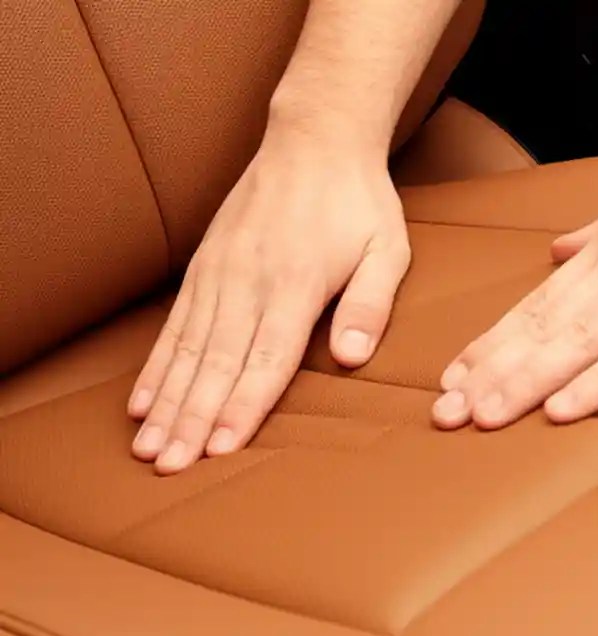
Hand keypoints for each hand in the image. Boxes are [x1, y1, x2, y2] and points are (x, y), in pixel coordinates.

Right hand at [128, 133, 409, 473]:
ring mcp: (220, 273)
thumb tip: (353, 358)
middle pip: (217, 363)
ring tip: (149, 447)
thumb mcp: (387, 248)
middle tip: (173, 466)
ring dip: (168, 402)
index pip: (268, 357)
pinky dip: (156, 367)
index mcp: (298, 283)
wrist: (314, 140)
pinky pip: (174, 326)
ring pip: (188, 350)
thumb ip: (371, 304)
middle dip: (194, 419)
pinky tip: (142, 403)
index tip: (224, 446)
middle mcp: (249, 280)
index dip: (245, 406)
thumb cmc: (358, 202)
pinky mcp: (204, 267)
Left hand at [431, 153, 597, 429]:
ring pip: (579, 339)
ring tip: (485, 417)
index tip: (455, 375)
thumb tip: (560, 248)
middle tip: (447, 411)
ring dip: (527, 381)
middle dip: (492, 370)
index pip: (541, 299)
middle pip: (545, 324)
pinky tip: (563, 407)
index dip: (494, 340)